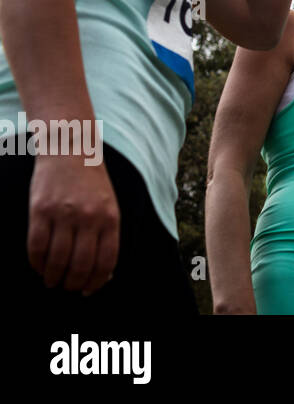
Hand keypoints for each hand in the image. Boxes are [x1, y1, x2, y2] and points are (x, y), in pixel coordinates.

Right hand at [27, 155, 119, 293]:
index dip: (97, 281)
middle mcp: (89, 217)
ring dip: (53, 276)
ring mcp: (64, 214)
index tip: (89, 290)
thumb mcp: (109, 204)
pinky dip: (36, 263)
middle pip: (81, 265)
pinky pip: (36, 247)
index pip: (106, 260)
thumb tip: (104, 272)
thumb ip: (107, 234)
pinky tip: (38, 267)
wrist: (71, 150)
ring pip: (57, 260)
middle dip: (74, 283)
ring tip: (52, 280)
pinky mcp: (40, 211)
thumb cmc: (91, 182)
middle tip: (68, 287)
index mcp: (110, 217)